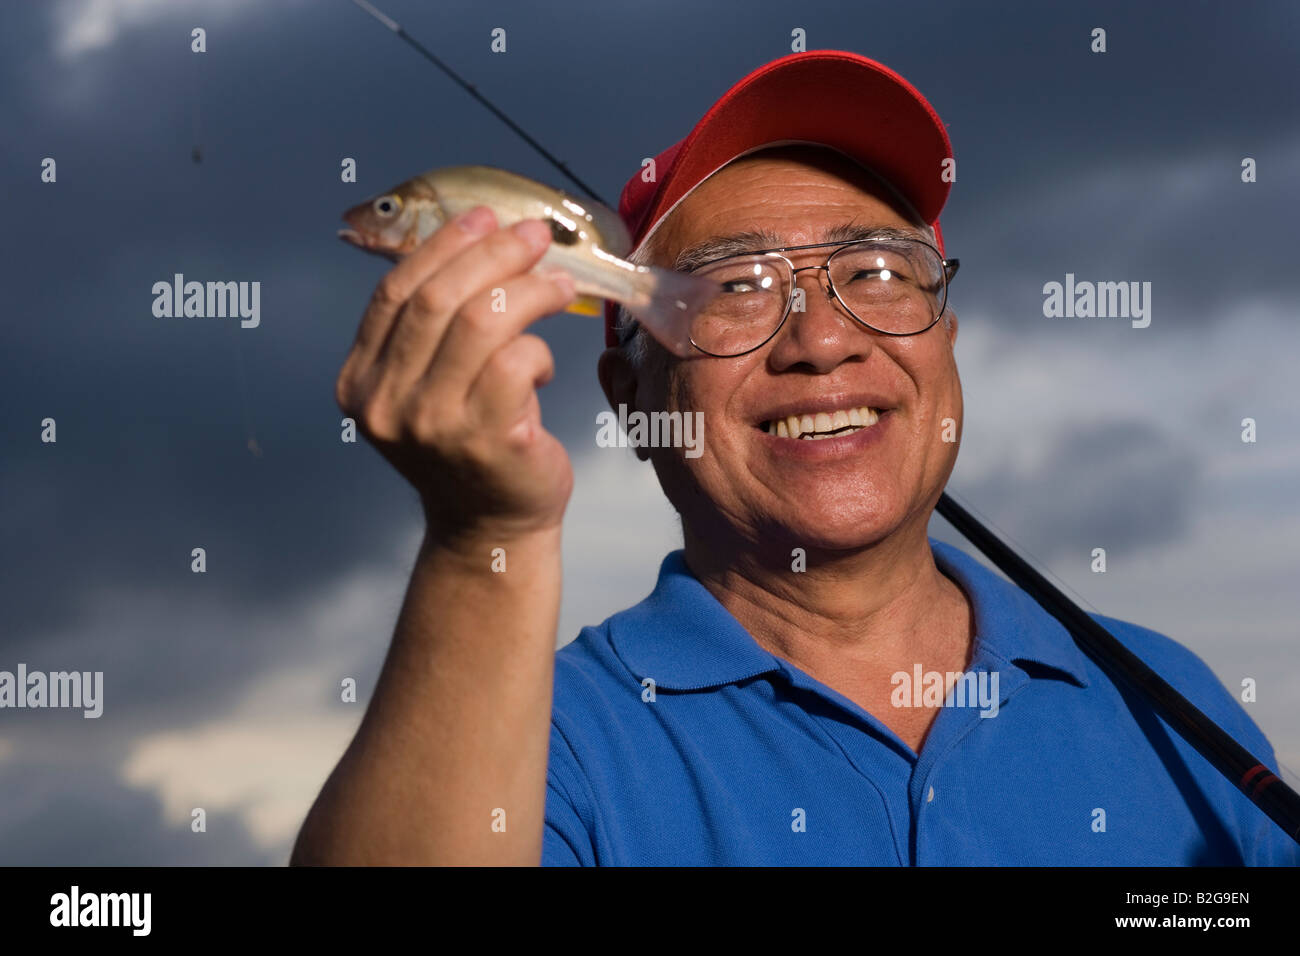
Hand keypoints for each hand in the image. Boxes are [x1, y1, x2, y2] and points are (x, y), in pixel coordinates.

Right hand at [335, 206, 578, 549]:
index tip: (482, 216)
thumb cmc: (467, 442)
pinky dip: (540, 350)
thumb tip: (475, 235)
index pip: (395, 292)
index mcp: (359, 381)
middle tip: (535, 235)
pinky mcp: (484, 439)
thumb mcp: (426, 384)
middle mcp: (385, 404)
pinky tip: (544, 363)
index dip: (442, 245)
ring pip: (483, 321)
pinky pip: (518, 361)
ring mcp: (432, 425)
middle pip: (439, 298)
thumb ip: (431, 327)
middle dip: (494, 253)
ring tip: (559, 284)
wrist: (489, 525)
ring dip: (530, 290)